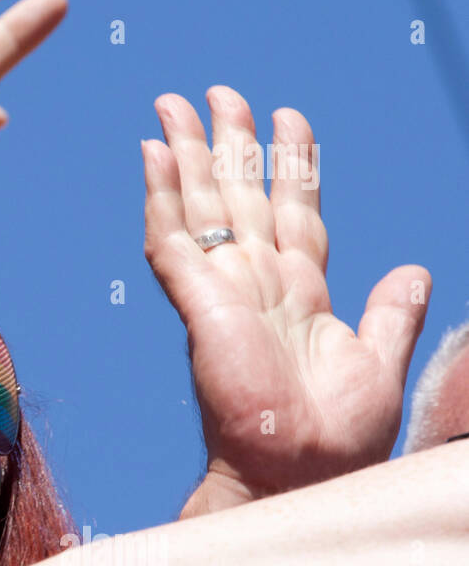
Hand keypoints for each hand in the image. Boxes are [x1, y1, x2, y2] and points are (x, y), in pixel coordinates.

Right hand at [142, 86, 429, 503]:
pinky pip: (172, 237)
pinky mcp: (197, 299)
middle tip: (220, 94)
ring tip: (176, 104)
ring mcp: (222, 288)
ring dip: (188, 153)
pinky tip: (151, 153)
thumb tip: (416, 270)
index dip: (293, 165)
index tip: (289, 119)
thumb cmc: (336, 436)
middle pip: (242, 195)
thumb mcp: (380, 361)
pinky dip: (159, 193)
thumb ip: (393, 313)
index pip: (294, 212)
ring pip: (202, 204)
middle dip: (230, 143)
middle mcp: (257, 282)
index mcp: (302, 293)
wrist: (295, 471)